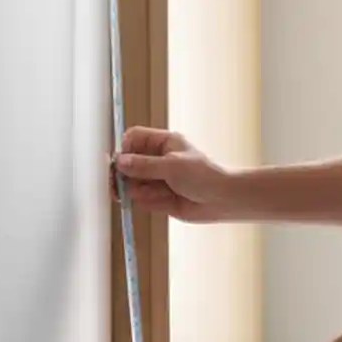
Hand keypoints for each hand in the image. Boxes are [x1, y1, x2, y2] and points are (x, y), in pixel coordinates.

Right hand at [110, 126, 235, 222]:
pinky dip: (149, 202)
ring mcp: (158, 179)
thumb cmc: (203, 176)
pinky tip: (167, 200)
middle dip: (125, 175)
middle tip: (119, 186)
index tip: (120, 163)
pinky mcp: (159, 197)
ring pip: (133, 184)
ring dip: (142, 190)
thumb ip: (144, 165)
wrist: (223, 200)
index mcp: (163, 142)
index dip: (124, 149)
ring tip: (162, 193)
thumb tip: (120, 162)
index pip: (133, 138)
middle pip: (128, 163)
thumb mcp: (172, 166)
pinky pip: (142, 200)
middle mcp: (158, 159)